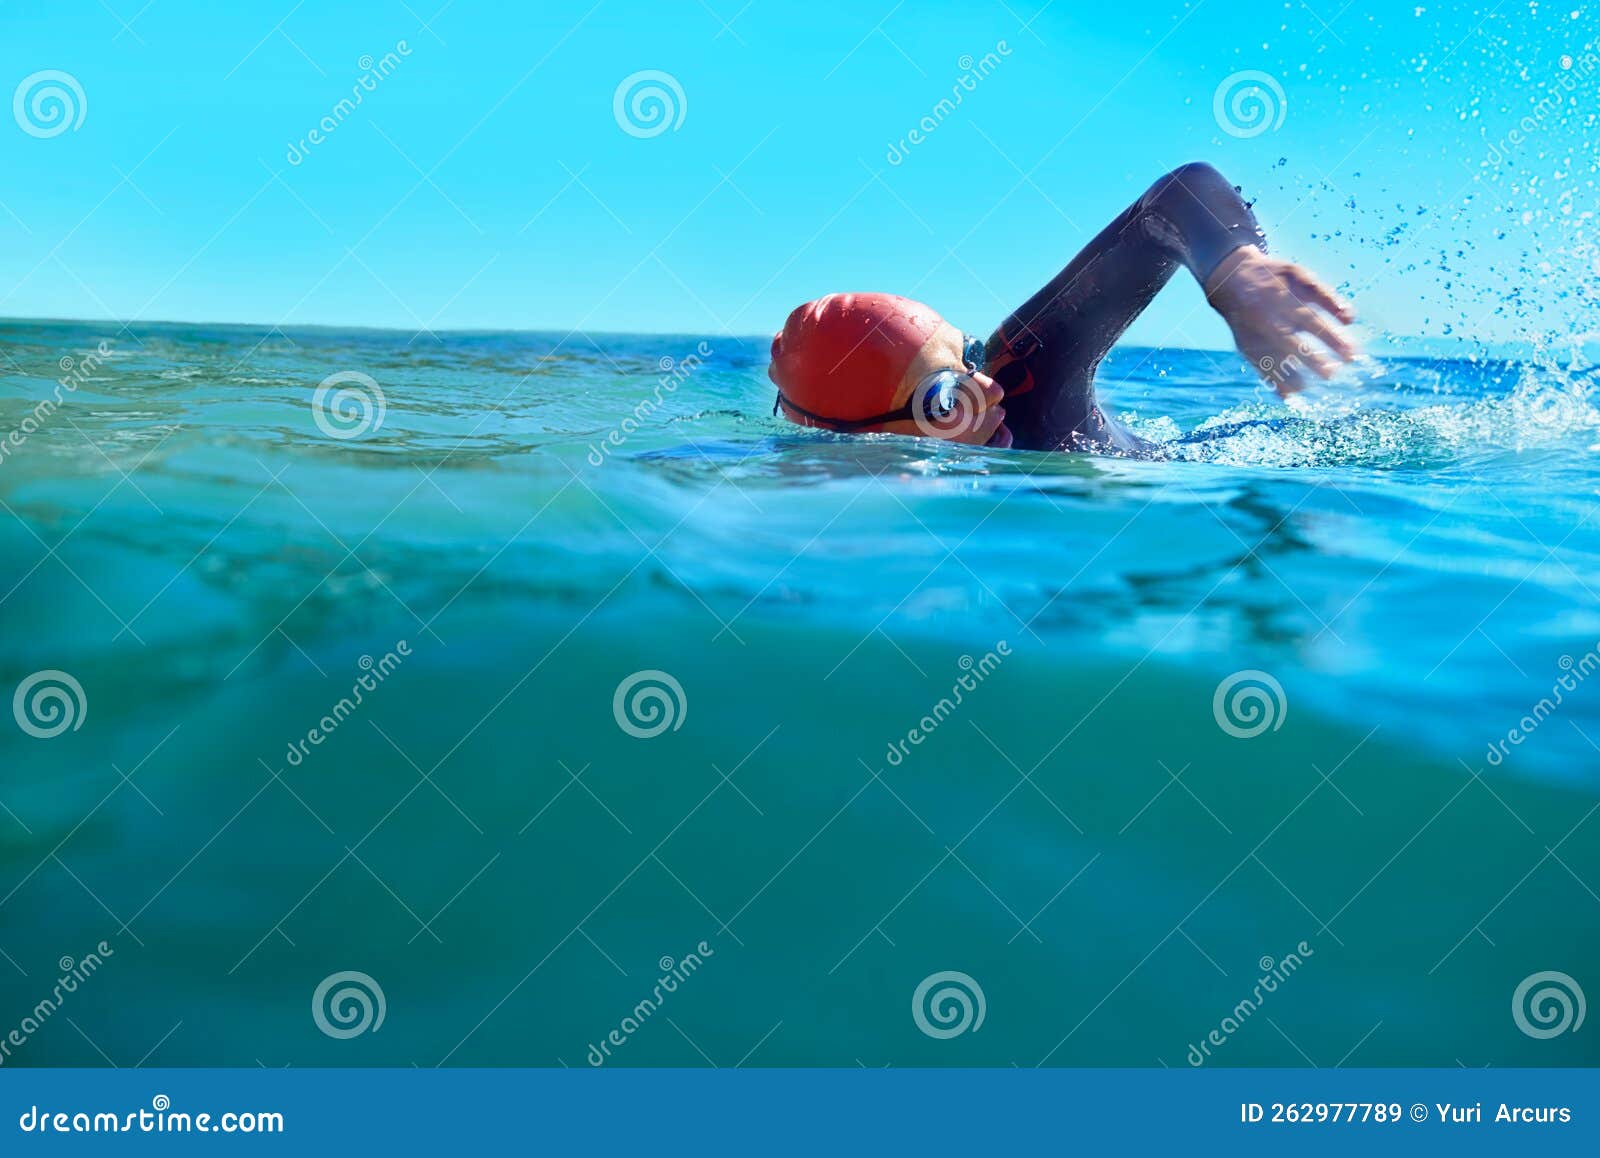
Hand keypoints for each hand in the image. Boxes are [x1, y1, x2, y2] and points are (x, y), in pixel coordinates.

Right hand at [1204, 247, 1356, 396]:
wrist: (1231, 279)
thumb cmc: (1274, 277)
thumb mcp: (1300, 275)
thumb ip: (1326, 296)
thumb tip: (1350, 319)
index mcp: (1286, 303)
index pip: (1315, 325)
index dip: (1334, 341)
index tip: (1352, 356)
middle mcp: (1270, 322)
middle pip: (1295, 347)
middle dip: (1315, 363)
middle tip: (1332, 374)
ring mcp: (1255, 336)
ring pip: (1275, 362)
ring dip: (1294, 378)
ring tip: (1309, 388)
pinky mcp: (1245, 347)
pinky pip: (1259, 368)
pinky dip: (1273, 383)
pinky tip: (1288, 396)